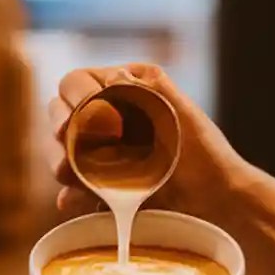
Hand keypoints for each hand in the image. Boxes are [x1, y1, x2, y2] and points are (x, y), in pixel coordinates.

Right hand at [47, 64, 248, 220]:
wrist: (215, 199)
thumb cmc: (205, 152)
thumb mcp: (181, 115)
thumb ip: (150, 91)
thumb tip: (114, 74)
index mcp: (123, 89)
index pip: (77, 81)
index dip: (73, 94)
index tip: (81, 110)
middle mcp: (106, 115)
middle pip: (60, 113)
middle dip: (59, 127)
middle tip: (66, 142)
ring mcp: (100, 151)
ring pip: (61, 148)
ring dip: (60, 160)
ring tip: (69, 174)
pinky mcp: (101, 183)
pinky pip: (74, 186)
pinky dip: (70, 194)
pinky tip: (70, 200)